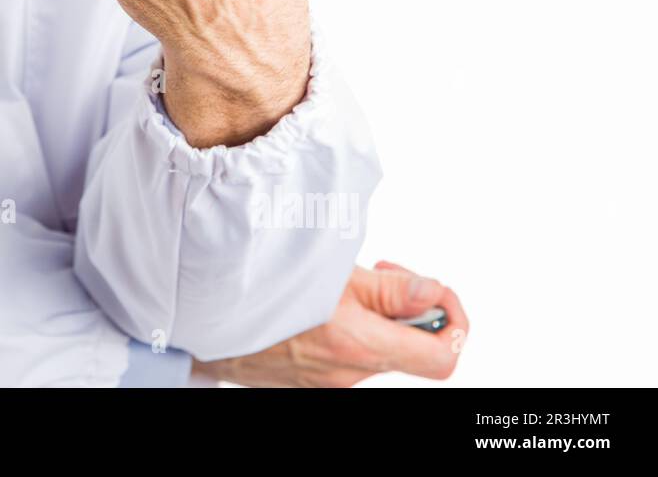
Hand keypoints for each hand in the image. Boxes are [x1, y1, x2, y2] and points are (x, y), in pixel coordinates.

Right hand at [194, 262, 469, 386]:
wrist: (202, 317)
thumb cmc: (257, 286)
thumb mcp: (328, 272)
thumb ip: (389, 288)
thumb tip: (433, 293)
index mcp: (358, 345)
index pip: (443, 358)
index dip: (454, 322)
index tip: (437, 296)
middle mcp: (348, 374)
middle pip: (412, 350)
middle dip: (408, 309)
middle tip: (383, 274)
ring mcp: (330, 384)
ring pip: (380, 351)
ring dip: (376, 318)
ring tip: (341, 287)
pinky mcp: (313, 383)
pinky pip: (351, 358)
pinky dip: (352, 331)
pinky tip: (323, 307)